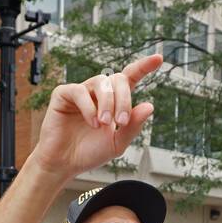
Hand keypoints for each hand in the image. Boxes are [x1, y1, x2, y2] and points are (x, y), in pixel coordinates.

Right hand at [30, 55, 159, 180]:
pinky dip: (89, 107)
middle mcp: (98, 92)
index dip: (143, 67)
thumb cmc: (89, 153)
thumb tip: (150, 106)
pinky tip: (92, 123)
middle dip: (124, 99)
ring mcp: (81, 91)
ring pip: (101, 81)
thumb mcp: (117, 143)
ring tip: (104, 124)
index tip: (158, 58)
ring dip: (108, 102)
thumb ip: (133, 126)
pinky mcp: (63, 94)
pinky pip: (80, 90)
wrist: (64, 164)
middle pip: (118, 79)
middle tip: (121, 121)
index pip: (130, 78)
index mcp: (114, 101)